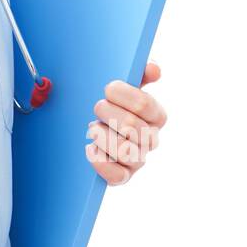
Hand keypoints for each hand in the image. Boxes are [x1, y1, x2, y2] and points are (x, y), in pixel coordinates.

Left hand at [86, 63, 165, 185]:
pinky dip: (101, 162)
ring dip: (103, 136)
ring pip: (125, 152)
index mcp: (156, 116)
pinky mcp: (123, 177)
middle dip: (108, 113)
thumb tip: (154, 69)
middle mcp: (151, 140)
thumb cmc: (112, 106)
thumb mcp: (125, 88)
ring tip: (93, 128)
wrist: (91, 130)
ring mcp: (138, 160)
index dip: (124, 94)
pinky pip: (117, 176)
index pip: (145, 104)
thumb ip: (140, 74)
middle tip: (97, 107)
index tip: (108, 88)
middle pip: (132, 127)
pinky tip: (90, 149)